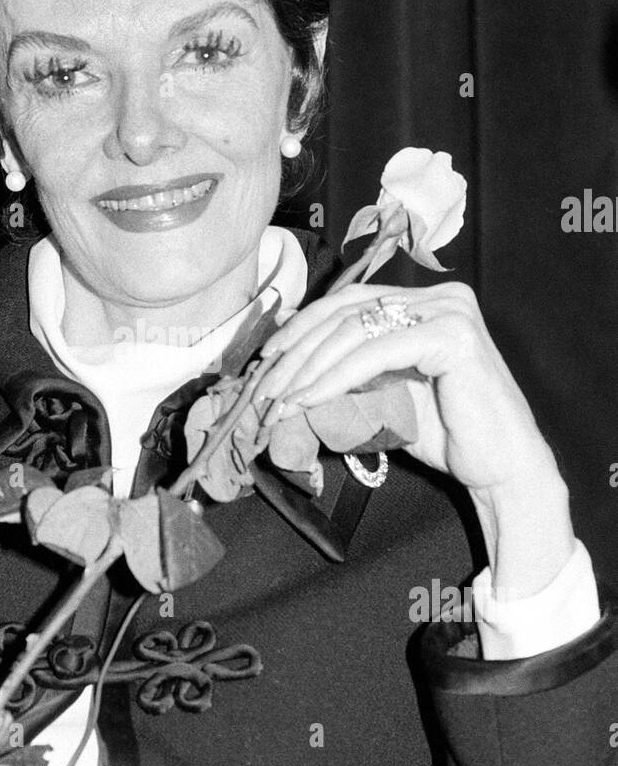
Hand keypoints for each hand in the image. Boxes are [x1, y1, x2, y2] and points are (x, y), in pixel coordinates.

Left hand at [257, 281, 573, 596]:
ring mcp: (449, 311)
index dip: (302, 328)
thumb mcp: (384, 395)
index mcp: (426, 302)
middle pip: (346, 311)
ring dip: (308, 367)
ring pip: (354, 329)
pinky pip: (375, 353)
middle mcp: (441, 296)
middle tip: (264, 384)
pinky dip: (334, 377)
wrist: (501, 469)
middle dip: (296, 349)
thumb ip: (346, 374)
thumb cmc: (448, 436)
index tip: (266, 359)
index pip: (348, 302)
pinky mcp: (452, 335)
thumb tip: (284, 369)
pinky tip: (308, 399)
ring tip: (279, 399)